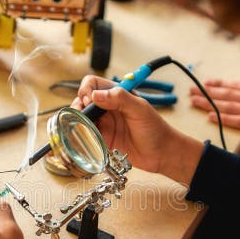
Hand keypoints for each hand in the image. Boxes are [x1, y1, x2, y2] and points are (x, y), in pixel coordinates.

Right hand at [74, 75, 201, 181]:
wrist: (161, 154)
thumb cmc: (156, 129)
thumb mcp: (140, 109)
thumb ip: (120, 99)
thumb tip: (96, 95)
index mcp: (117, 95)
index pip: (93, 84)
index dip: (87, 90)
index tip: (90, 100)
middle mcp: (108, 107)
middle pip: (83, 100)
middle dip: (79, 105)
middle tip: (84, 115)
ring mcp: (104, 123)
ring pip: (82, 117)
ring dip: (78, 120)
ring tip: (82, 127)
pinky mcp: (103, 139)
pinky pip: (86, 134)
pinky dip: (82, 135)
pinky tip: (85, 137)